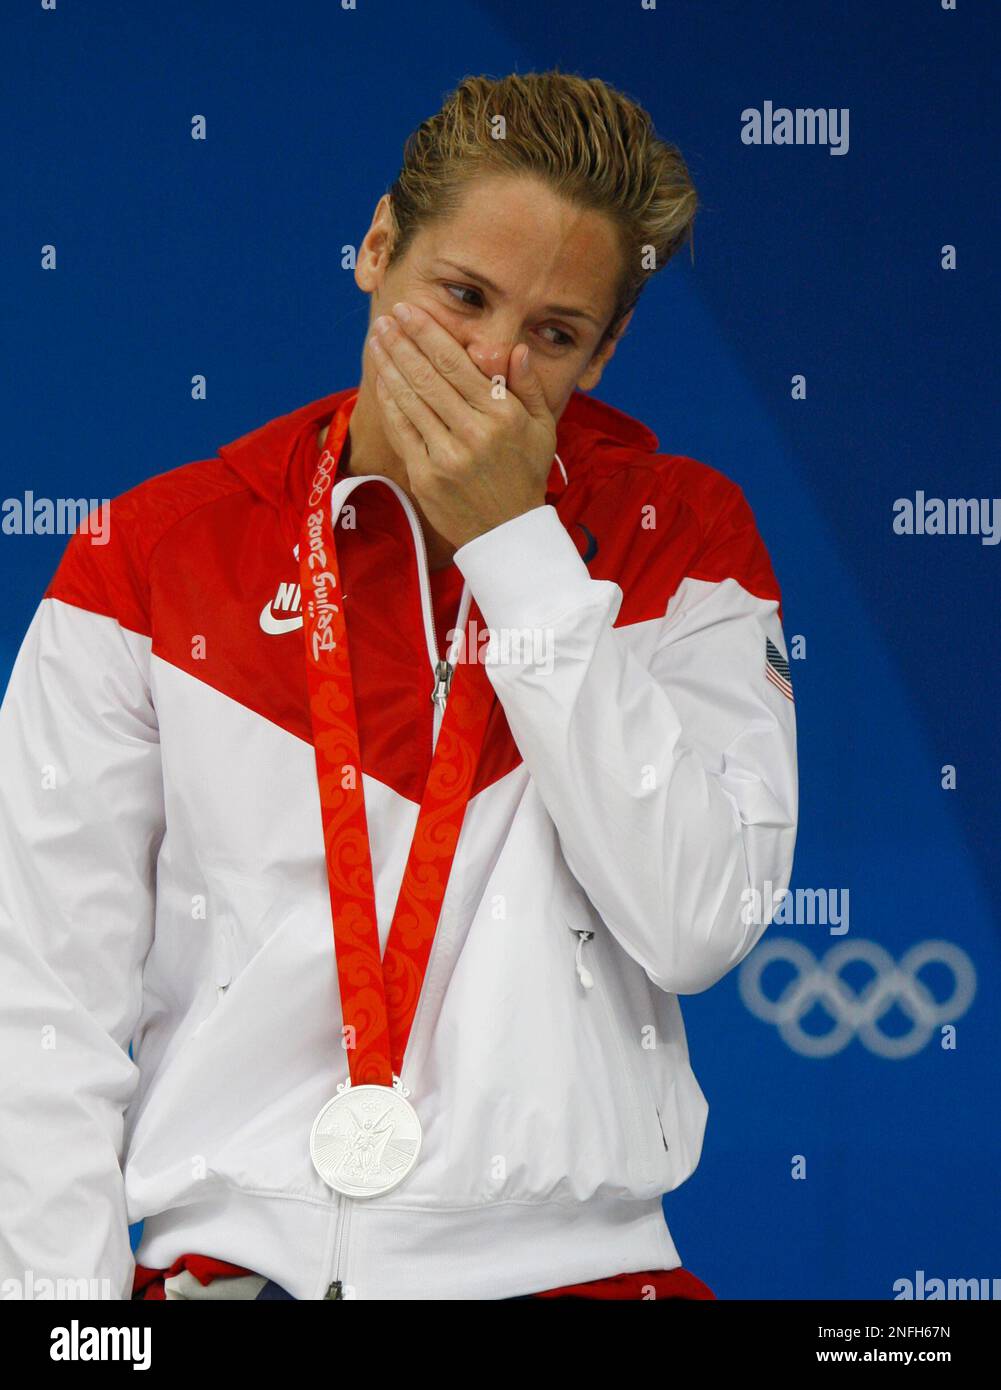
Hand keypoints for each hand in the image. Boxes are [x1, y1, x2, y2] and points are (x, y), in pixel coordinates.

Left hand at [368, 301, 556, 549]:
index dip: (428, 333)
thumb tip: (515, 348)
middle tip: (385, 319)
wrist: (507, 533)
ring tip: (377, 341)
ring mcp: (445, 455)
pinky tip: (381, 380)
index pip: (456, 363)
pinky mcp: (425, 475)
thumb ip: (528, 386)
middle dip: (402, 342)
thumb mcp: (542, 428)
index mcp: (501, 415)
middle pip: (427, 376)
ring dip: (388, 366)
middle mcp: (472, 432)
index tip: (409, 312)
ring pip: (409, 399)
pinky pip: (401, 430)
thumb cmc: (525, 475)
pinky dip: (388, 402)